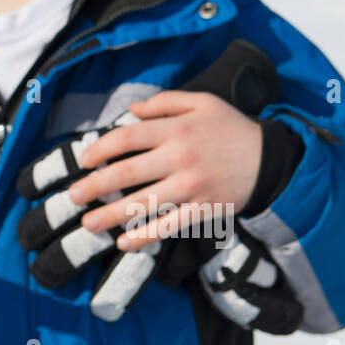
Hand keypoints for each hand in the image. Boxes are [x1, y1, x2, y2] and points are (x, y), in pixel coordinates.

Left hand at [14, 39, 280, 322]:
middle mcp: (180, 158)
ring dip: (112, 215)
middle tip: (72, 196)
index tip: (83, 161)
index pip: (126, 138)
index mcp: (176, 130)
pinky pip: (170, 226)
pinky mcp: (204, 210)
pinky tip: (124, 242)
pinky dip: (146, 236)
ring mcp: (191, 187)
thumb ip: (164, 102)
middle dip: (95, 186)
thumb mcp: (202, 102)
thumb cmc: (231, 127)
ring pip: (144, 203)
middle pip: (128, 172)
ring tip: (87, 224)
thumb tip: (131, 111)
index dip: (100, 149)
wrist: (271, 159)